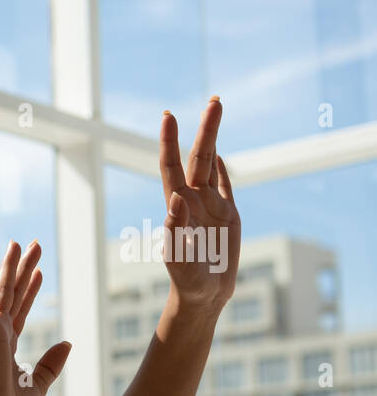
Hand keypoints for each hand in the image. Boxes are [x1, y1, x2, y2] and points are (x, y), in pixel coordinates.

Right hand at [0, 241, 72, 395]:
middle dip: (22, 268)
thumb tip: (68, 343)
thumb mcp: (39, 384)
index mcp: (5, 345)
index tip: (39, 271)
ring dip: (8, 266)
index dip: (30, 289)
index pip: (20, 310)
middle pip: (12, 293)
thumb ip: (52, 363)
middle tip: (32, 244)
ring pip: (1, 291)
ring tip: (17, 243)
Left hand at [160, 97, 241, 309]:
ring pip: (212, 164)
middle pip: (197, 157)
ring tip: (216, 108)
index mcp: (178, 206)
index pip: (170, 167)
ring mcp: (210, 205)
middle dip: (204, 128)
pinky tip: (221, 152)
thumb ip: (175, 229)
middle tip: (214, 99)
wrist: (203, 296)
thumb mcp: (178, 256)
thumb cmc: (186, 280)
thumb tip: (176, 198)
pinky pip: (225, 185)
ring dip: (214, 138)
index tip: (169, 115)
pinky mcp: (227, 215)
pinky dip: (224, 167)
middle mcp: (192, 199)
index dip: (169, 141)